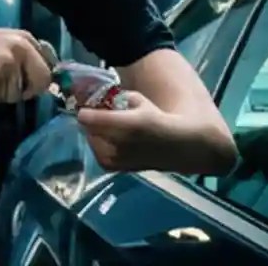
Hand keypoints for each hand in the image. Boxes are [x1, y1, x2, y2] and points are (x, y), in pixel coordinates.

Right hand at [0, 28, 52, 105]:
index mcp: (24, 38)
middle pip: (40, 82)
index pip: (48, 65)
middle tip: (3, 90)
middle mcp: (20, 48)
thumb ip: (20, 56)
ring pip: (14, 95)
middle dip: (24, 92)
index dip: (37, 80)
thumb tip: (39, 79)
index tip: (26, 86)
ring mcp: (7, 63)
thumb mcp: (0, 43)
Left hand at [76, 91, 233, 173]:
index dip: (85, 111)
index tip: (87, 107)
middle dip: (90, 123)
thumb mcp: (142, 101)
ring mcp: (121, 159)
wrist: (182, 147)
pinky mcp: (123, 169)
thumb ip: (123, 98)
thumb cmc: (163, 121)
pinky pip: (102, 158)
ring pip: (94, 146)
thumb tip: (109, 100)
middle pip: (90, 132)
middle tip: (95, 116)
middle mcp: (120, 143)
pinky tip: (108, 144)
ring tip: (102, 130)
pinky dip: (101, 150)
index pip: (88, 118)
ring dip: (94, 137)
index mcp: (126, 124)